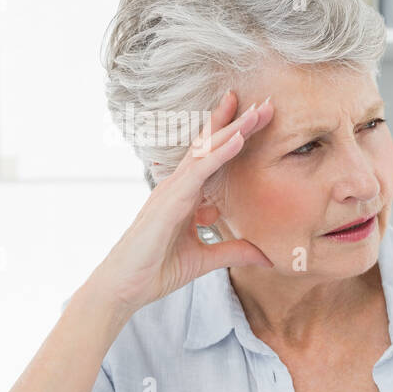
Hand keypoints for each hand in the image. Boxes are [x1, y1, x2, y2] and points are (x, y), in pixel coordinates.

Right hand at [90, 90, 275, 318]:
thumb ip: (234, 251)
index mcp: (185, 196)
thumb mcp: (206, 259)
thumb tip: (267, 255)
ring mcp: (171, 191)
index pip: (211, 158)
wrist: (125, 288)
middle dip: (237, 123)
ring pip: (207, 152)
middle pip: (210, 147)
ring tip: (259, 111)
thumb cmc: (155, 270)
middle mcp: (177, 187)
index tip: (254, 115)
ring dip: (234, 130)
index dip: (230, 135)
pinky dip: (219, 154)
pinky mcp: (169, 202)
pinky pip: (198, 172)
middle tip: (266, 102)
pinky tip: (238, 139)